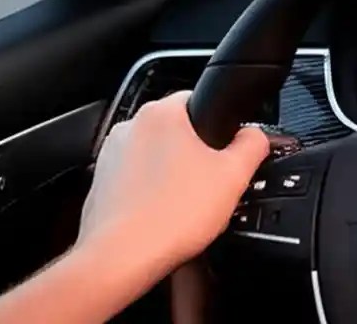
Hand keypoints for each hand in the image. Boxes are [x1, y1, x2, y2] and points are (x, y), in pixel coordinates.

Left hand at [77, 90, 268, 275]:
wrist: (121, 257)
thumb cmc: (171, 216)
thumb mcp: (234, 177)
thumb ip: (253, 145)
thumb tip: (256, 135)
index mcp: (162, 113)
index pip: (197, 100)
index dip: (217, 127)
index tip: (223, 153)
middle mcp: (130, 127)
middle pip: (175, 131)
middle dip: (194, 155)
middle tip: (209, 185)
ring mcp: (110, 156)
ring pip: (154, 157)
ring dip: (170, 175)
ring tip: (183, 206)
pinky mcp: (101, 183)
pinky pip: (135, 181)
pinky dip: (149, 194)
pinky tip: (162, 216)